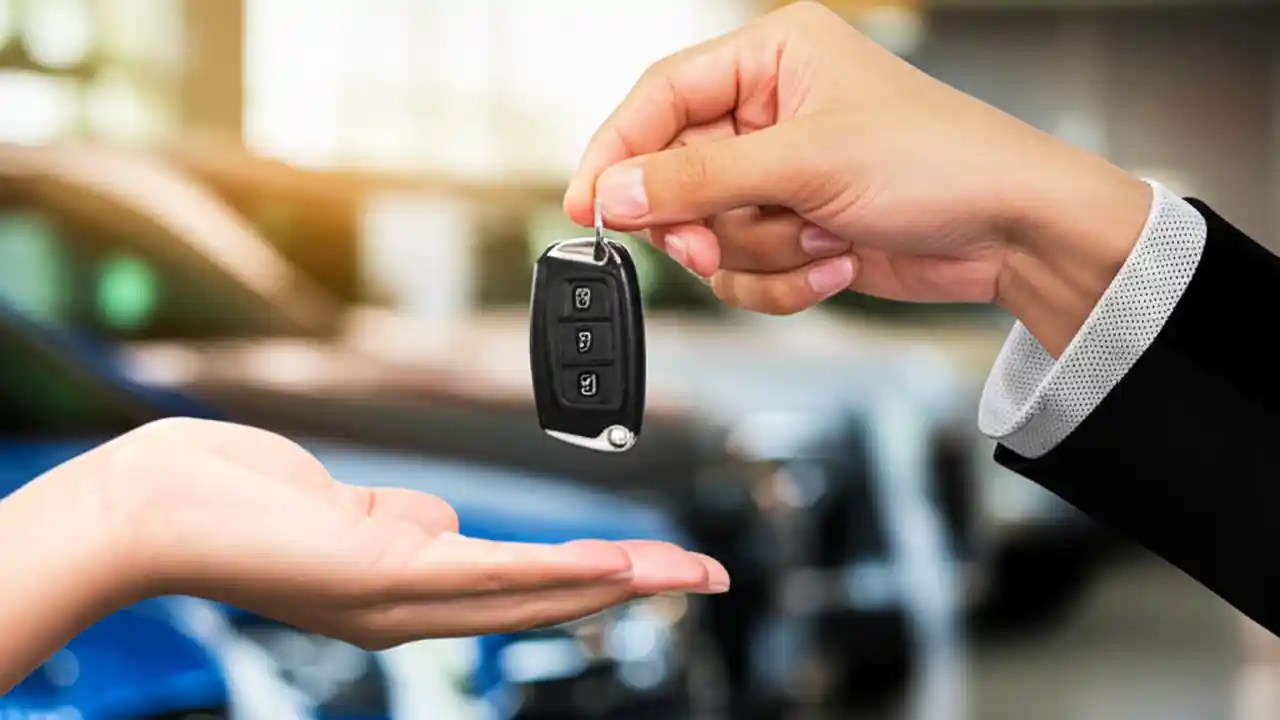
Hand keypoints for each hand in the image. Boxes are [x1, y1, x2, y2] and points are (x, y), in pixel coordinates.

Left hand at [1, 418, 725, 686]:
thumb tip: (446, 519)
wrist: (150, 508)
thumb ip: (403, 520)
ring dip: (617, 583)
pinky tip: (612, 569)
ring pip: (531, 595)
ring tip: (685, 575)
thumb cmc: (238, 499)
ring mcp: (399, 597)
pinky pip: (488, 575)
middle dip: (635, 590)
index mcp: (407, 591)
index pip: (520, 591)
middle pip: (545, 603)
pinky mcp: (381, 575)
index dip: (594, 584)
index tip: (654, 571)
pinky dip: (557, 576)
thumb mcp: (342, 510)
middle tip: (708, 580)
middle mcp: (411, 609)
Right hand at [565, 1, 1151, 355]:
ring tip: (820, 237)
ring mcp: (782, 176)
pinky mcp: (797, 229)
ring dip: (761, 252)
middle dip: (705, 220)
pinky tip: (837, 260)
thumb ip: (696, 179)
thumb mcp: (805, 162)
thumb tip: (611, 192)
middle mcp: (771, 111)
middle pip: (676, 175)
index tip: (584, 206)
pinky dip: (785, 279)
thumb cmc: (939, 163)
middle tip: (713, 243)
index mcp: (772, 57)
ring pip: (710, 232)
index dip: (616, 153)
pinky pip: (746, 269)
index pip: (660, 97)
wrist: (1012, 233)